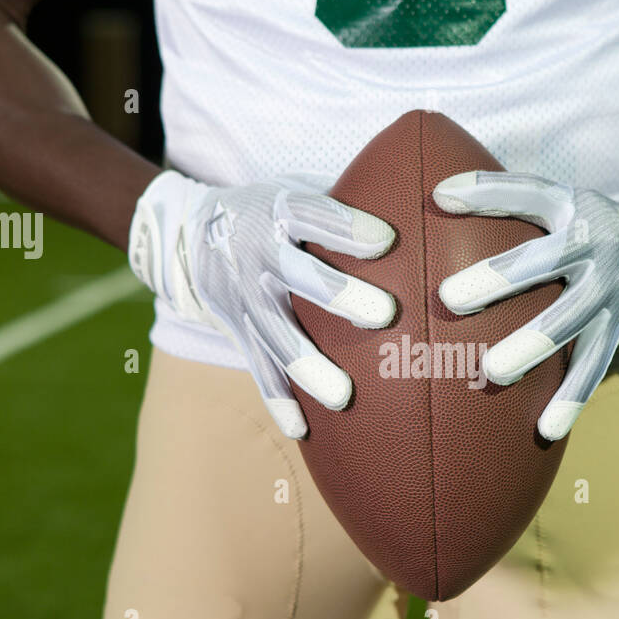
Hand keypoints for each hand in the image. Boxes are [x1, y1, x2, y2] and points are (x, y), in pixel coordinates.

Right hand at [128, 169, 395, 437]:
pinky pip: (258, 368)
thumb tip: (429, 203)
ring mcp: (244, 296)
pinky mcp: (237, 330)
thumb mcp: (296, 190)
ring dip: (310, 365)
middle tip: (385, 314)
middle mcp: (258, 253)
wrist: (190, 234)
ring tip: (344, 397)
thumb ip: (347, 200)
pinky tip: (302, 429)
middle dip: (341, 295)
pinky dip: (277, 398)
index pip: (313, 215)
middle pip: (300, 276)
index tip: (385, 241)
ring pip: (277, 334)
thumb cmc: (273, 213)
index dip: (347, 227)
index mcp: (279, 210)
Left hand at [433, 172, 618, 440]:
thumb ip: (502, 197)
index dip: (487, 192)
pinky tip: (545, 430)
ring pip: (572, 320)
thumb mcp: (555, 201)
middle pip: (548, 260)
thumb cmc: (580, 224)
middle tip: (450, 299)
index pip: (528, 194)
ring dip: (533, 345)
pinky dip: (571, 398)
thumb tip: (437, 194)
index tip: (441, 198)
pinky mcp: (617, 329)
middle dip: (500, 278)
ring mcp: (609, 291)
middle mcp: (598, 245)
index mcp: (573, 208)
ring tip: (493, 372)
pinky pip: (592, 366)